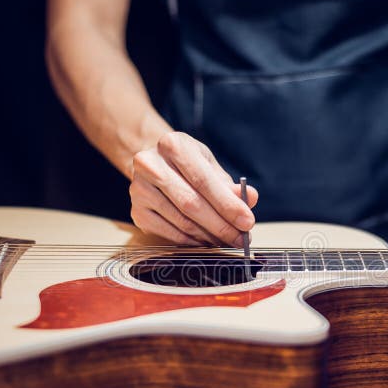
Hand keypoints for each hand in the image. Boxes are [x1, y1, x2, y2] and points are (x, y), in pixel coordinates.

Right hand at [129, 132, 257, 245]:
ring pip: (181, 221)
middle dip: (220, 225)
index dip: (227, 204)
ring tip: (226, 240)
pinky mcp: (137, 211)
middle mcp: (150, 164)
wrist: (153, 164)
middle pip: (191, 203)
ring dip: (208, 236)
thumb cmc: (186, 164)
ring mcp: (139, 189)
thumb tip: (250, 199)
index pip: (204, 181)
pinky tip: (206, 242)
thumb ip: (229, 184)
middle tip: (240, 238)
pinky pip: (169, 233)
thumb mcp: (208, 165)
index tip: (247, 222)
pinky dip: (191, 241)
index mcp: (172, 145)